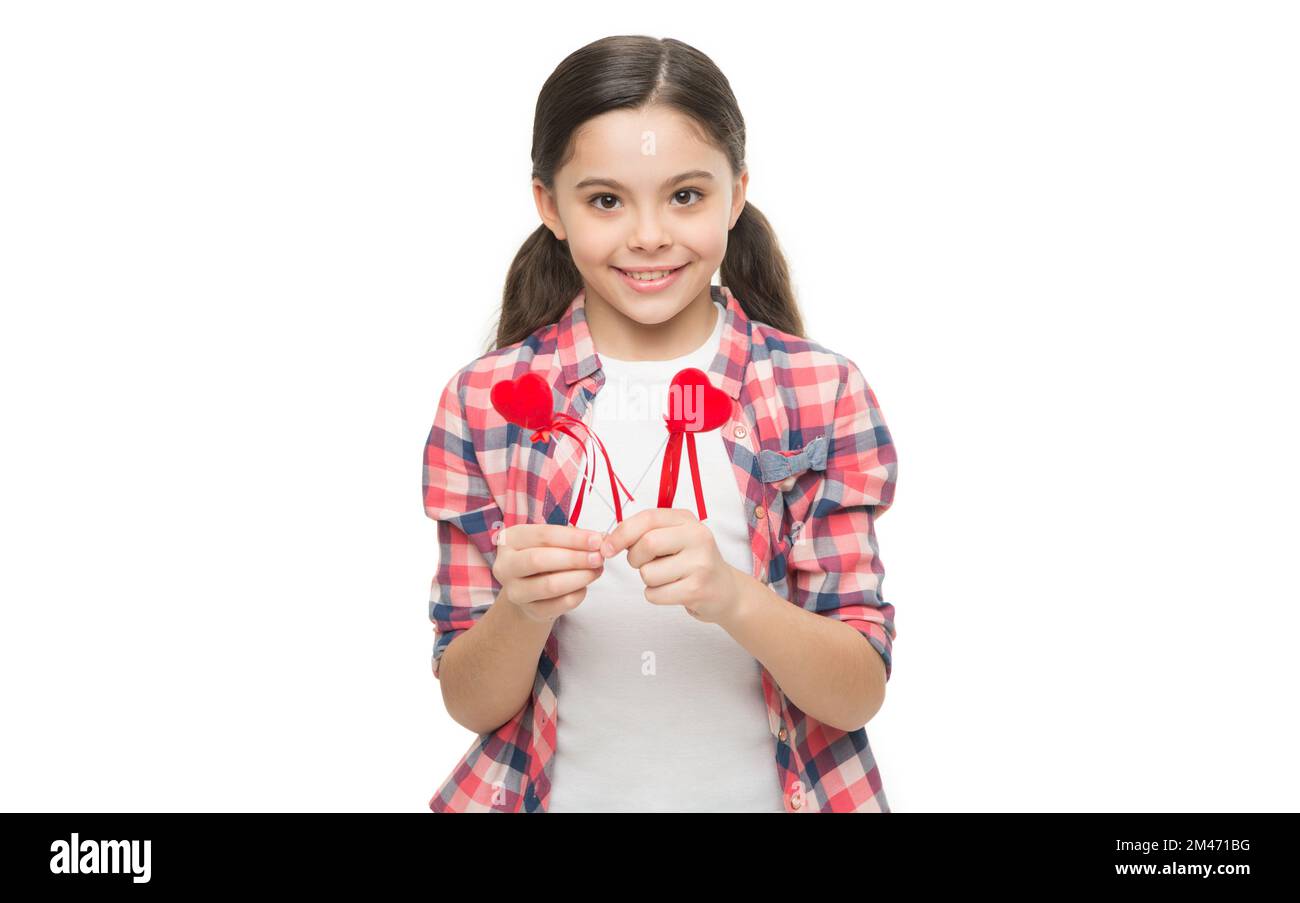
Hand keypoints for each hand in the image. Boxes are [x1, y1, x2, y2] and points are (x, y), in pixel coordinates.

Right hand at [491, 523, 605, 622]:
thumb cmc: (544, 556)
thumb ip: (573, 538)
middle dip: (574, 558)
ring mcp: (515, 591)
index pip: (543, 535)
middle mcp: (505, 565)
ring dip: (579, 577)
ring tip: (596, 570)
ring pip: (550, 585)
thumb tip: (600, 539)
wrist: (530, 588)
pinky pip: (560, 604)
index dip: (573, 538)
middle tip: (598, 557)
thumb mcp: (552, 541)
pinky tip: (585, 586)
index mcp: (510, 539)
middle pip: (540, 560)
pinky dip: (577, 594)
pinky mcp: (530, 611)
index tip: (597, 540)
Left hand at [600, 508, 741, 624]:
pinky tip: (672, 591)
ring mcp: (700, 564)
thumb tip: (609, 542)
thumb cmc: (691, 562)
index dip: (622, 533)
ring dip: (648, 580)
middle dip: (635, 559)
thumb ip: (646, 532)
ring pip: (648, 573)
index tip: (607, 547)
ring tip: (667, 578)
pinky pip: (655, 594)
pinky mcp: (698, 589)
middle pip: (647, 544)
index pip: (648, 518)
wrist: (726, 590)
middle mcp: (697, 537)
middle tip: (644, 564)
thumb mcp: (674, 537)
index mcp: (687, 519)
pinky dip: (655, 595)